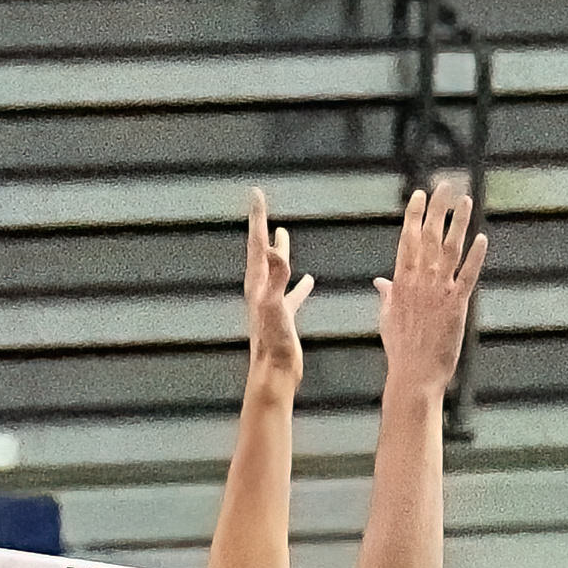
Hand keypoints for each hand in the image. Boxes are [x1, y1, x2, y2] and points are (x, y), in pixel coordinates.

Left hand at [243, 187, 312, 376]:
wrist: (274, 374)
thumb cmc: (273, 343)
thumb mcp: (275, 306)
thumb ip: (276, 278)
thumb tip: (276, 249)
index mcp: (257, 283)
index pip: (258, 242)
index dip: (258, 217)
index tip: (257, 193)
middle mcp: (260, 289)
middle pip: (260, 250)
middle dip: (262, 226)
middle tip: (261, 204)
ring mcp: (271, 302)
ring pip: (274, 269)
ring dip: (278, 250)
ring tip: (282, 233)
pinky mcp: (283, 317)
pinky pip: (292, 293)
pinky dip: (298, 284)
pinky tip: (309, 280)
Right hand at [372, 182, 487, 396]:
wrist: (413, 374)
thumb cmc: (400, 349)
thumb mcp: (387, 318)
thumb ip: (386, 295)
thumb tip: (379, 281)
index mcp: (401, 281)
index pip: (407, 239)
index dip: (414, 215)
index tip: (419, 194)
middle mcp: (419, 281)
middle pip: (428, 236)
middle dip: (437, 208)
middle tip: (445, 185)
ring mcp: (438, 291)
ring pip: (449, 249)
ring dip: (458, 223)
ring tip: (465, 201)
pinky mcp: (456, 305)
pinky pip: (468, 275)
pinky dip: (476, 256)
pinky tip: (482, 237)